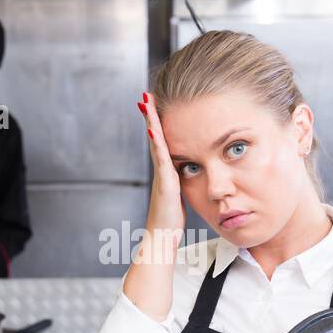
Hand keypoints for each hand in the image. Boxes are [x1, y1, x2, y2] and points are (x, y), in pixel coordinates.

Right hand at [139, 92, 184, 244]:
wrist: (161, 237)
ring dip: (150, 121)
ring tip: (145, 102)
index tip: (155, 105)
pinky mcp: (164, 183)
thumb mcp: (179, 195)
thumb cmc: (170, 220)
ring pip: (155, 142)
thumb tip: (187, 174)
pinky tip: (152, 128)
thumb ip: (180, 182)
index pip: (163, 141)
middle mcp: (161, 169)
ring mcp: (161, 175)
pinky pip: (160, 158)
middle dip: (150, 115)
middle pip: (155, 136)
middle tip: (145, 95)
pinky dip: (156, 142)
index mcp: (167, 170)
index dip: (159, 123)